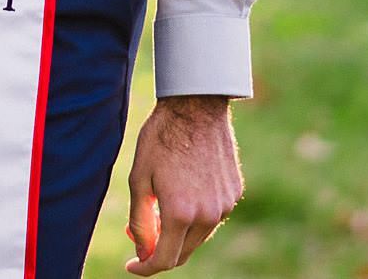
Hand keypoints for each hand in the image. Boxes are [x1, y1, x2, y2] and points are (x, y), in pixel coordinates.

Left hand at [123, 94, 242, 273]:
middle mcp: (208, 215)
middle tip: (143, 237)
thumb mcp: (138, 178)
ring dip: (179, 232)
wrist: (197, 105)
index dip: (145, 267)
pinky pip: (213, 215)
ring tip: (161, 207)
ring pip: (199, 235)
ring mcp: (225, 205)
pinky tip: (184, 191)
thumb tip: (142, 251)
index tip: (132, 265)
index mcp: (181, 213)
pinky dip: (196, 215)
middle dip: (161, 251)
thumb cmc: (162, 137)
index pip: (164, 260)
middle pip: (183, 252)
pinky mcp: (235, 193)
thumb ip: (140, 221)